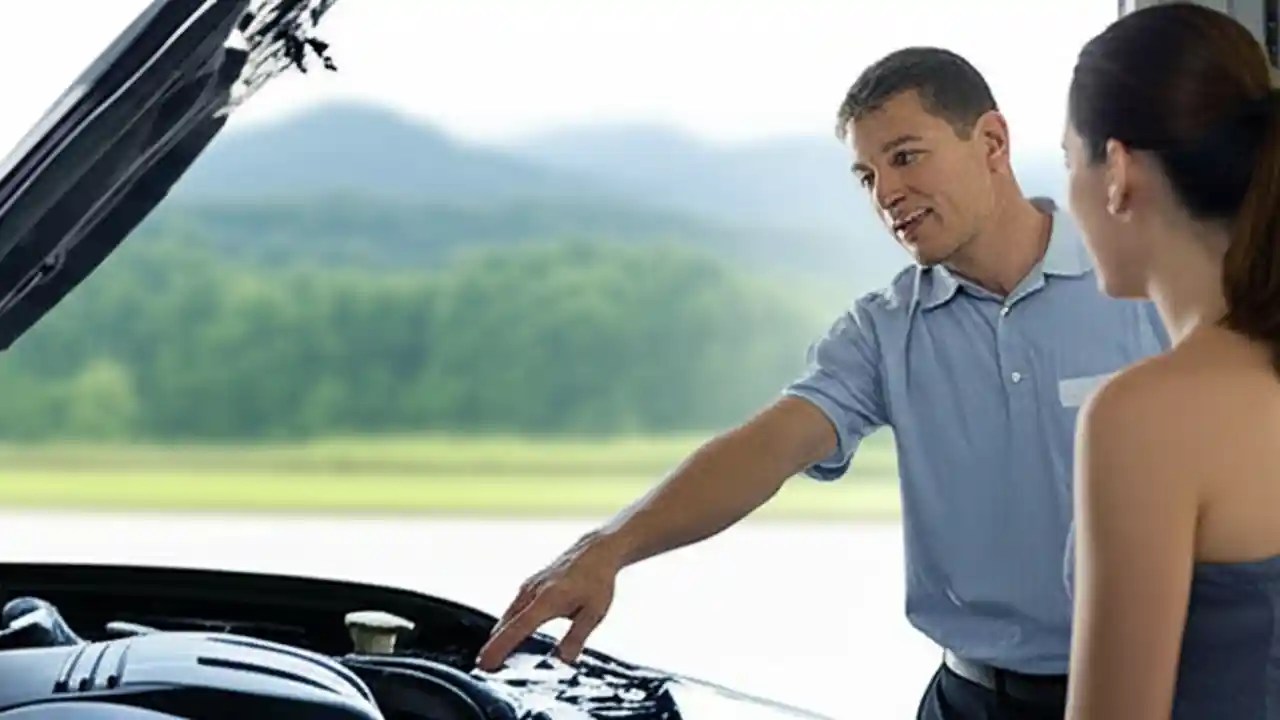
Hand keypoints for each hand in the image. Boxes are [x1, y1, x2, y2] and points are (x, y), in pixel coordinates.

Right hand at [475, 532, 622, 671]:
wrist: (596, 551)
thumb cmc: (597, 581)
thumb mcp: (595, 612)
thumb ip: (577, 637)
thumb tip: (563, 660)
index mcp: (547, 600)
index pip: (518, 628)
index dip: (500, 647)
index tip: (485, 663)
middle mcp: (532, 592)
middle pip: (506, 623)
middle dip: (494, 645)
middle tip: (484, 667)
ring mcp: (529, 587)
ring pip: (508, 615)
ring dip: (500, 635)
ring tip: (493, 656)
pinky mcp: (530, 585)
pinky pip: (514, 608)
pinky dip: (508, 623)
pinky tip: (510, 634)